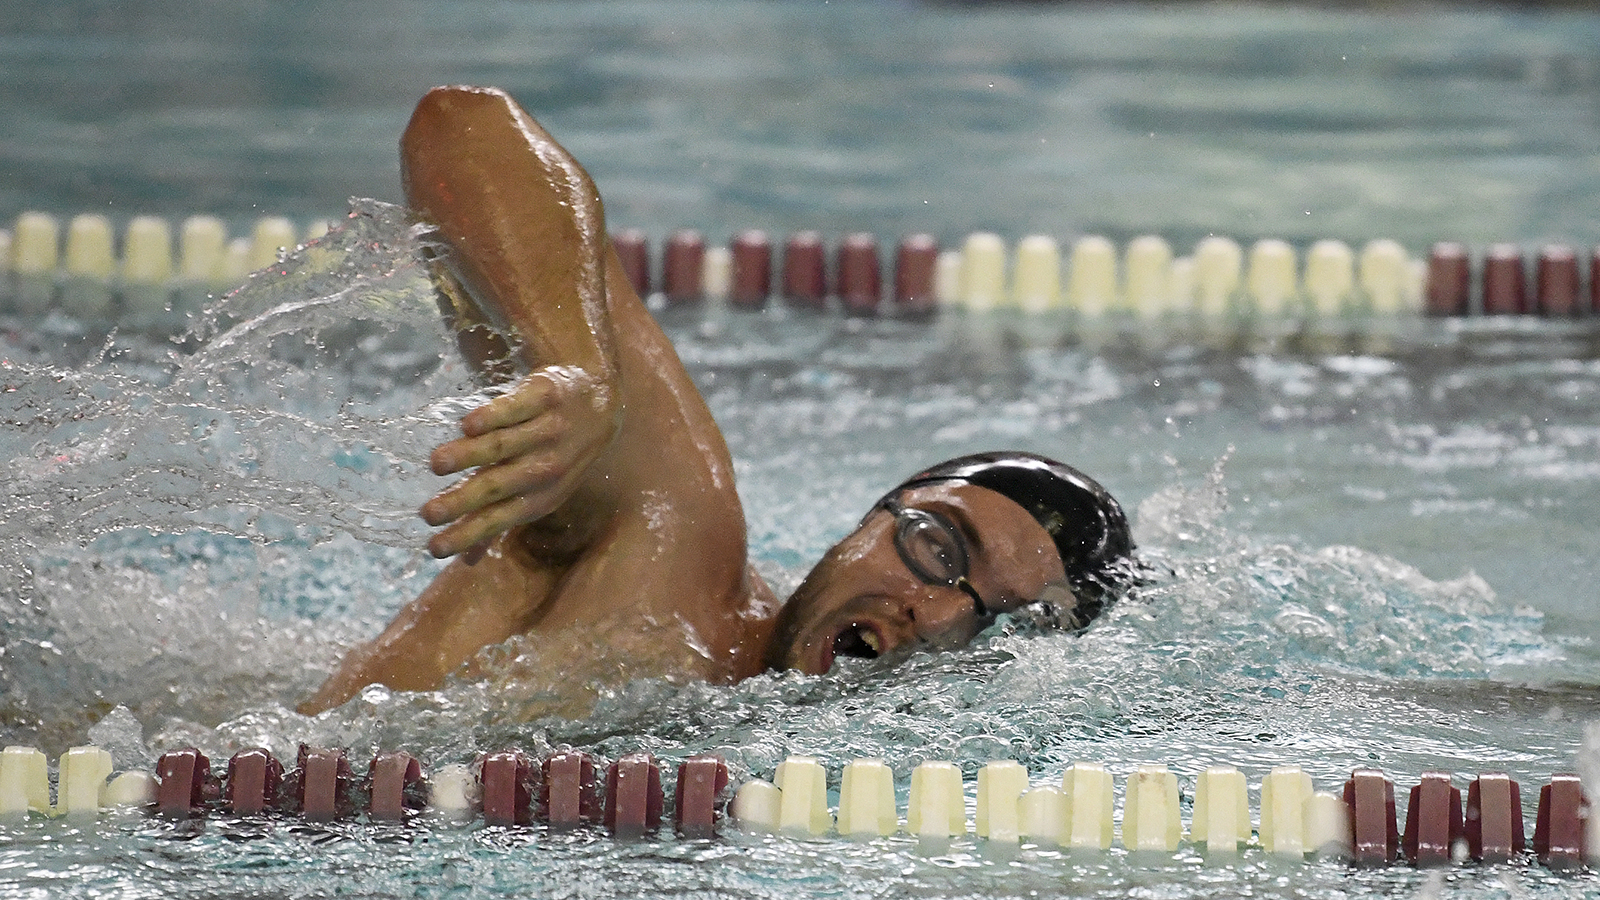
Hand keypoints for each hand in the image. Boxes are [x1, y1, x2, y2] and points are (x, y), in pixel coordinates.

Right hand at [421, 365, 617, 556]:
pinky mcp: (547, 395)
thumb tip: (466, 563)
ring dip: (469, 455)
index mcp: (542, 497)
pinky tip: (468, 425)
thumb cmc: (554, 455)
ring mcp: (549, 430)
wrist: (599, 401)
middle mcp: (547, 467)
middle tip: (427, 513)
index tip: (433, 549)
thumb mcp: (537, 491)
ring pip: (503, 445)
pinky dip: (494, 416)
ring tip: (436, 464)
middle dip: (462, 502)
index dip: (467, 535)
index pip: (498, 520)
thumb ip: (498, 521)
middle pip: (498, 485)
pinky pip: (518, 408)